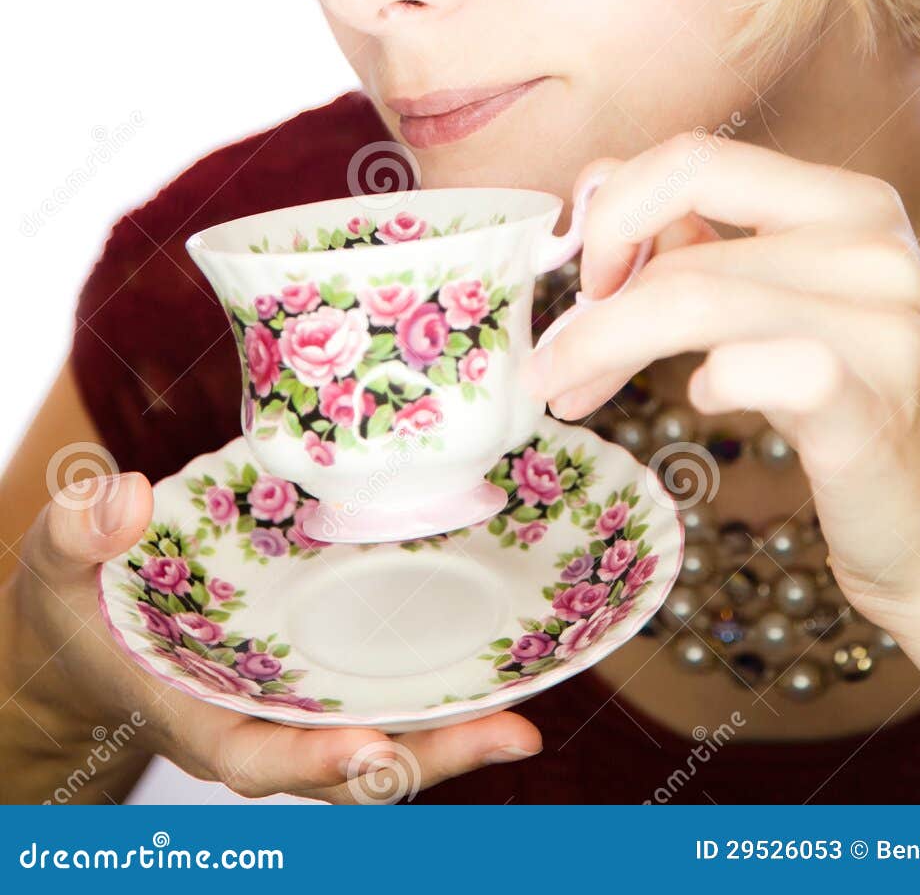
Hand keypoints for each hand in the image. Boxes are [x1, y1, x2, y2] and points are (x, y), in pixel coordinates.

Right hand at [7, 475, 540, 801]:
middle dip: (424, 758)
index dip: (316, 760)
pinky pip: (383, 684)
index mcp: (196, 713)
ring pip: (380, 730)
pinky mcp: (323, 664)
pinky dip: (439, 682)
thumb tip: (125, 495)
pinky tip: (503, 659)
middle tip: (508, 734)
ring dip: (451, 731)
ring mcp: (297, 698)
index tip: (370, 750)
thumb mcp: (57, 565)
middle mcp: (260, 720)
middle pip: (347, 761)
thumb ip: (79, 536)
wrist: (89, 623)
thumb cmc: (77, 602)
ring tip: (526, 716)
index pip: (259, 755)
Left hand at [522, 130, 919, 636]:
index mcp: (850, 203)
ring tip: (571, 395)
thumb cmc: (863, 417)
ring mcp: (879, 322)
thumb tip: (605, 196)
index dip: (615, 208)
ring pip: (691, 301)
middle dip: (589, 304)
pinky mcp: (871, 406)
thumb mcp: (801, 306)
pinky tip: (704, 403)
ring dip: (604, 349)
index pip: (696, 159)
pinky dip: (706, 382)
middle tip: (553, 362)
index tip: (585, 273)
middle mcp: (872, 244)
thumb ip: (716, 248)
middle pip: (678, 244)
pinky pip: (753, 367)